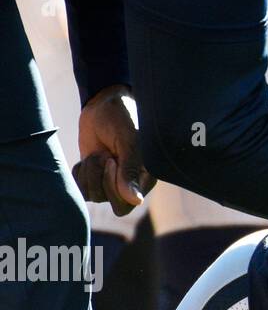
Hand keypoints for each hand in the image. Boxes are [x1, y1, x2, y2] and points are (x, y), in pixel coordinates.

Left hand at [73, 84, 155, 215]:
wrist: (102, 105)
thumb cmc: (122, 118)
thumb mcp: (127, 141)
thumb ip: (130, 170)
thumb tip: (136, 201)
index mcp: (147, 176)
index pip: (128, 203)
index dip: (115, 188)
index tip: (112, 160)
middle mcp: (132, 183)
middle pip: (111, 204)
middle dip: (101, 180)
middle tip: (103, 156)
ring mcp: (112, 181)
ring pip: (94, 196)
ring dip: (90, 172)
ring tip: (98, 152)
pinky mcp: (94, 177)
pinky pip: (81, 190)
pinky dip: (80, 174)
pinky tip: (88, 157)